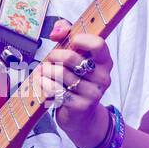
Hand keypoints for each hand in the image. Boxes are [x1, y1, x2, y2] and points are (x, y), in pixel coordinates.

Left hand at [38, 19, 112, 147]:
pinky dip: (44, 84)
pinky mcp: (80, 106)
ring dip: (45, 71)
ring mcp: (92, 93)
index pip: (98, 45)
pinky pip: (54, 89)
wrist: (81, 116)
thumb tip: (57, 31)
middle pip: (71, 58)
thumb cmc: (76, 79)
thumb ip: (66, 35)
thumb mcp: (75, 55)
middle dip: (54, 55)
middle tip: (49, 58)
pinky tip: (44, 83)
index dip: (81, 39)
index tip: (70, 40)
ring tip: (44, 72)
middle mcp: (102, 78)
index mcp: (105, 62)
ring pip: (59, 73)